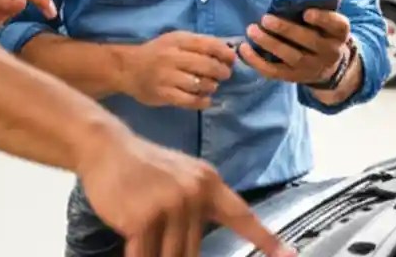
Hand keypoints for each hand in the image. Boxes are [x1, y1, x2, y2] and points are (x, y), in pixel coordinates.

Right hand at [78, 127, 295, 256]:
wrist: (107, 148)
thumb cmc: (143, 168)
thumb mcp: (181, 177)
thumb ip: (199, 204)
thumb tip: (201, 241)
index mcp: (208, 183)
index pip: (241, 215)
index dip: (266, 239)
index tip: (289, 256)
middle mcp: (194, 193)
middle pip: (194, 251)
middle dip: (177, 255)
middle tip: (163, 232)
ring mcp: (169, 206)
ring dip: (157, 254)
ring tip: (149, 235)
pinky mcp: (144, 218)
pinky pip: (145, 256)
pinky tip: (136, 249)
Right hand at [121, 31, 235, 109]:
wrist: (128, 68)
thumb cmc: (157, 53)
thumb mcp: (175, 40)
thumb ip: (199, 43)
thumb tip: (228, 48)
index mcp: (177, 41)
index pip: (208, 45)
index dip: (224, 53)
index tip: (231, 60)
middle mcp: (172, 57)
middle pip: (207, 65)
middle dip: (221, 71)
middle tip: (225, 75)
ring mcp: (167, 77)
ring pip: (200, 84)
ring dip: (211, 86)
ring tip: (212, 86)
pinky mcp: (163, 94)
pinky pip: (189, 100)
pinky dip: (202, 101)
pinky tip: (205, 100)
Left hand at [239, 0, 350, 83]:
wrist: (327, 66)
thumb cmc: (323, 32)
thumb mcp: (331, 15)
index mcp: (339, 33)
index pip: (337, 26)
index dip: (323, 19)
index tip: (306, 11)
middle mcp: (329, 52)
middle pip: (309, 42)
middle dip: (287, 30)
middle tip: (266, 18)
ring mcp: (311, 67)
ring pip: (291, 57)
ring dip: (269, 44)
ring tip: (252, 30)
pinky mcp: (293, 77)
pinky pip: (274, 72)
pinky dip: (257, 62)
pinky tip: (244, 49)